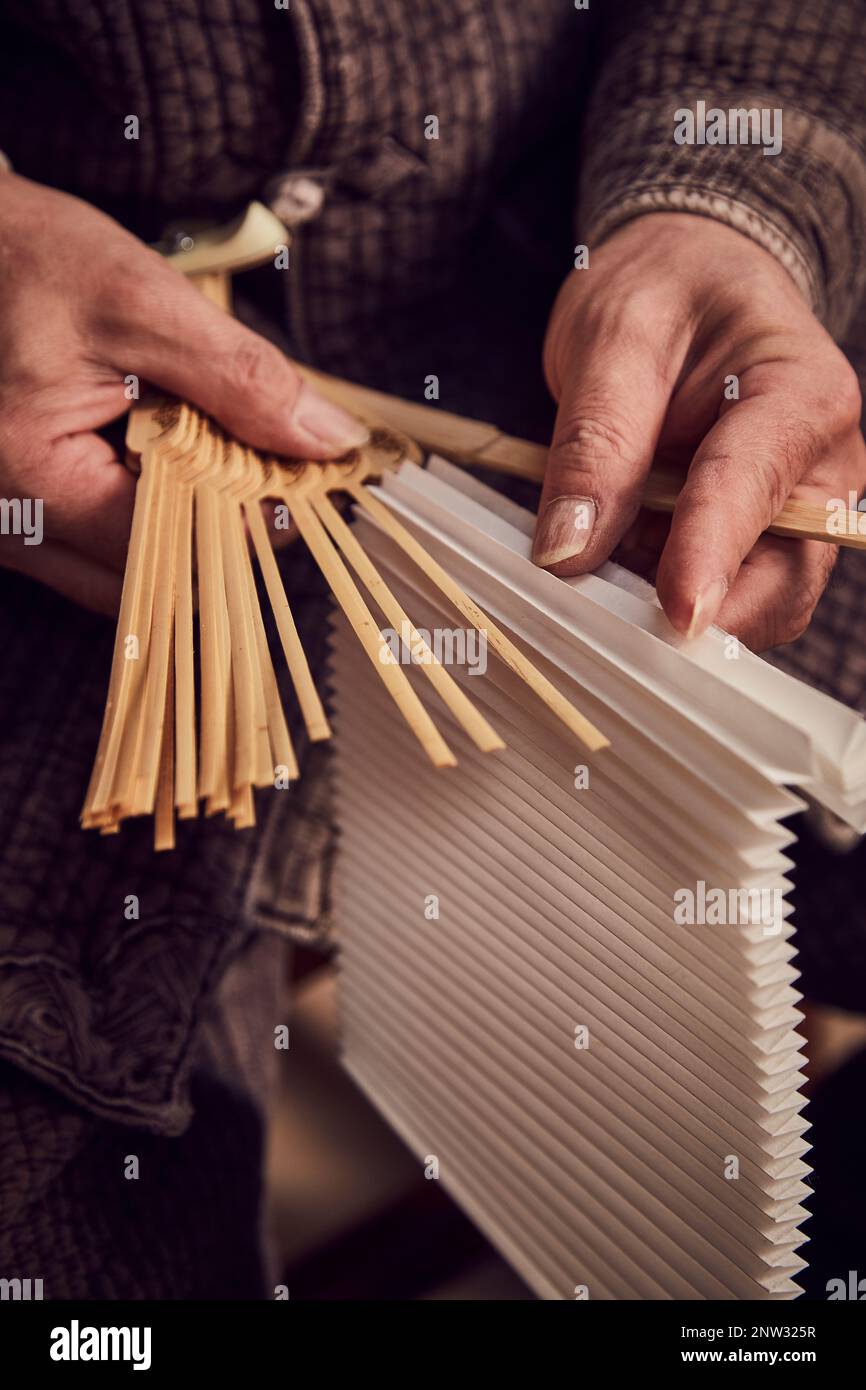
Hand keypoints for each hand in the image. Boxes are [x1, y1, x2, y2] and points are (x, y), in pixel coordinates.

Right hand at [0, 173, 367, 613]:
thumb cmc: (20, 256)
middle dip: (219, 528)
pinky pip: (96, 548)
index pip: (176, 548)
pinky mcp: (13, 516)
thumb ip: (240, 378)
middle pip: (153, 578)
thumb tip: (328, 441)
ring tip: (213, 452)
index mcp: (33, 482)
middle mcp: (9, 527)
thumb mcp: (140, 301)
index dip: (248, 516)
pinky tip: (166, 458)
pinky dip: (146, 511)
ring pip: (126, 573)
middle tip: (264, 466)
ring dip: (184, 524)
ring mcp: (7, 529)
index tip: (298, 474)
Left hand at [533, 213, 865, 649]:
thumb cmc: (663, 289)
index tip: (676, 613)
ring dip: (672, 616)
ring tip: (596, 584)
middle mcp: (818, 470)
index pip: (754, 488)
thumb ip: (595, 444)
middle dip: (700, 611)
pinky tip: (610, 576)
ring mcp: (792, 517)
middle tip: (606, 624)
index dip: (710, 557)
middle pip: (780, 578)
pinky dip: (660, 604)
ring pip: (751, 606)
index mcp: (803, 395)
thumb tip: (567, 553)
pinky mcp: (754, 545)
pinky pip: (717, 598)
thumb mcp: (612, 339)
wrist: (687, 279)